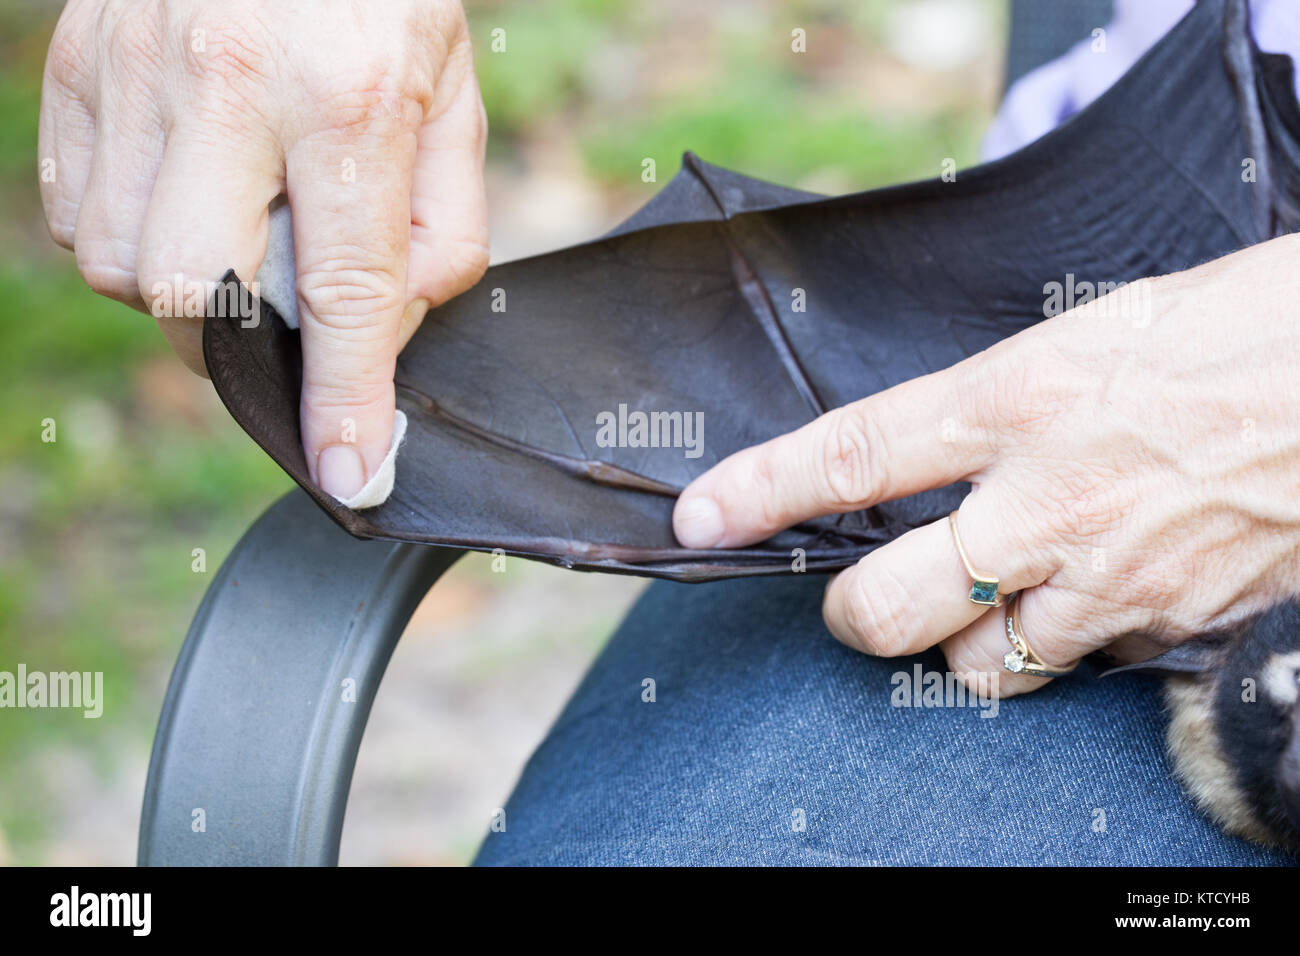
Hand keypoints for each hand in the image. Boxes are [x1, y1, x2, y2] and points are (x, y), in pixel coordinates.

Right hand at [38, 0, 488, 498]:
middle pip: (194, 292)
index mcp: (345, 99)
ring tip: (232, 232)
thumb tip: (391, 335)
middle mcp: (228, 84)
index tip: (349, 475)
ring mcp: (135, 68)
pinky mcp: (76, 61)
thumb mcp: (450, 99)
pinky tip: (182, 192)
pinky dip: (127, 235)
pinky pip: (76, 210)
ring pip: (120, 262)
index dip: (347, 401)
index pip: (344, 292)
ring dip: (182, 288)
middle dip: (235, 344)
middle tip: (272, 322)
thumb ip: (439, 228)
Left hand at [673, 233, 1299, 696]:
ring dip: (964, 641)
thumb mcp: (1086, 334)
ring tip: (986, 597)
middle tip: (864, 596)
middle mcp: (1045, 499)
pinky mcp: (1171, 623)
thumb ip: (996, 403)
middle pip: (889, 608)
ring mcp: (1109, 574)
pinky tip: (1087, 596)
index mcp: (1016, 400)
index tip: (704, 515)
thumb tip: (935, 446)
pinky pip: (1081, 667)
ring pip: (980, 664)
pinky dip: (1064, 643)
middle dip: (857, 614)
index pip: (851, 457)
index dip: (761, 492)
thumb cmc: (1234, 327)